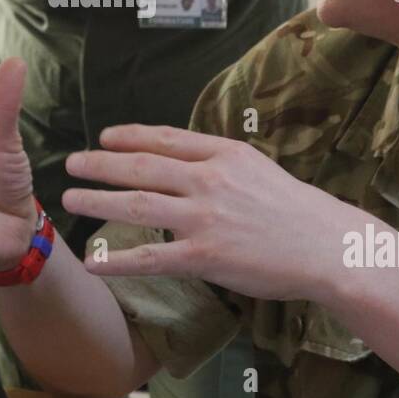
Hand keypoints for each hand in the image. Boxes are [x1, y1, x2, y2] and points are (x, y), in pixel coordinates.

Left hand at [63, 125, 358, 300]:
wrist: (328, 247)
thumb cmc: (297, 210)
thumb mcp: (259, 168)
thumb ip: (221, 162)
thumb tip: (185, 160)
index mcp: (225, 154)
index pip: (166, 139)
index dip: (129, 136)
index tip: (105, 136)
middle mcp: (210, 180)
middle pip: (142, 166)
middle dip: (101, 164)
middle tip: (72, 163)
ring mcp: (205, 218)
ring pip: (138, 205)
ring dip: (98, 202)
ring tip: (70, 200)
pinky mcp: (205, 256)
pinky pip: (151, 258)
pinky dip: (118, 260)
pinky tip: (95, 261)